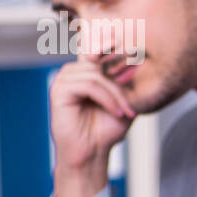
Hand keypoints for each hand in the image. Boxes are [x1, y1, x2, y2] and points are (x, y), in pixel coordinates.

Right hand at [48, 59, 135, 196]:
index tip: (135, 51)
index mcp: (86, 71)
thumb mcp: (125, 102)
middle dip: (120, 87)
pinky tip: (115, 112)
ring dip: (116, 95)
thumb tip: (137, 60)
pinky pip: (89, 85)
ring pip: (97, 75)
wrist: (93, 152)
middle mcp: (73, 71)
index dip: (113, 44)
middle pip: (101, 64)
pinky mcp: (59, 90)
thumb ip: (128, 81)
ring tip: (123, 112)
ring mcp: (64, 79)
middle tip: (130, 108)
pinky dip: (106, 98)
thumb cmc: (106, 130)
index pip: (99, 48)